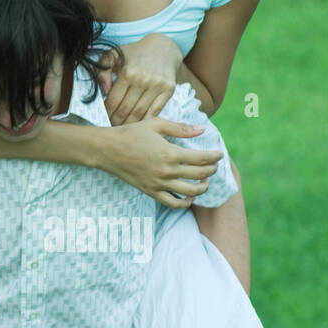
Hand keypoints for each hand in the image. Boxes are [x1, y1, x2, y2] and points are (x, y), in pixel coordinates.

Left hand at [98, 34, 182, 125]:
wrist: (162, 48)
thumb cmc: (133, 53)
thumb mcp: (113, 55)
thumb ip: (103, 71)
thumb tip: (104, 90)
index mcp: (127, 72)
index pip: (113, 101)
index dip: (107, 113)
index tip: (103, 118)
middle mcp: (143, 80)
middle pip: (126, 110)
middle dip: (116, 121)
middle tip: (112, 126)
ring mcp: (157, 85)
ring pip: (140, 114)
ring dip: (130, 124)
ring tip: (123, 127)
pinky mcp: (168, 90)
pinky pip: (155, 112)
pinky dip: (145, 121)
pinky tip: (138, 125)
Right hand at [100, 117, 218, 207]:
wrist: (107, 150)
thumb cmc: (131, 133)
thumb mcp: (156, 124)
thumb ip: (181, 128)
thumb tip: (202, 129)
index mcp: (170, 153)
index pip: (201, 158)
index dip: (214, 156)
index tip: (219, 154)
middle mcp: (167, 171)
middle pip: (199, 174)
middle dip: (211, 169)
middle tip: (214, 164)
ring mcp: (159, 184)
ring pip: (191, 191)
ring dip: (203, 187)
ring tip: (205, 180)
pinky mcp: (151, 191)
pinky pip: (173, 203)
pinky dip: (185, 202)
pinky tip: (190, 196)